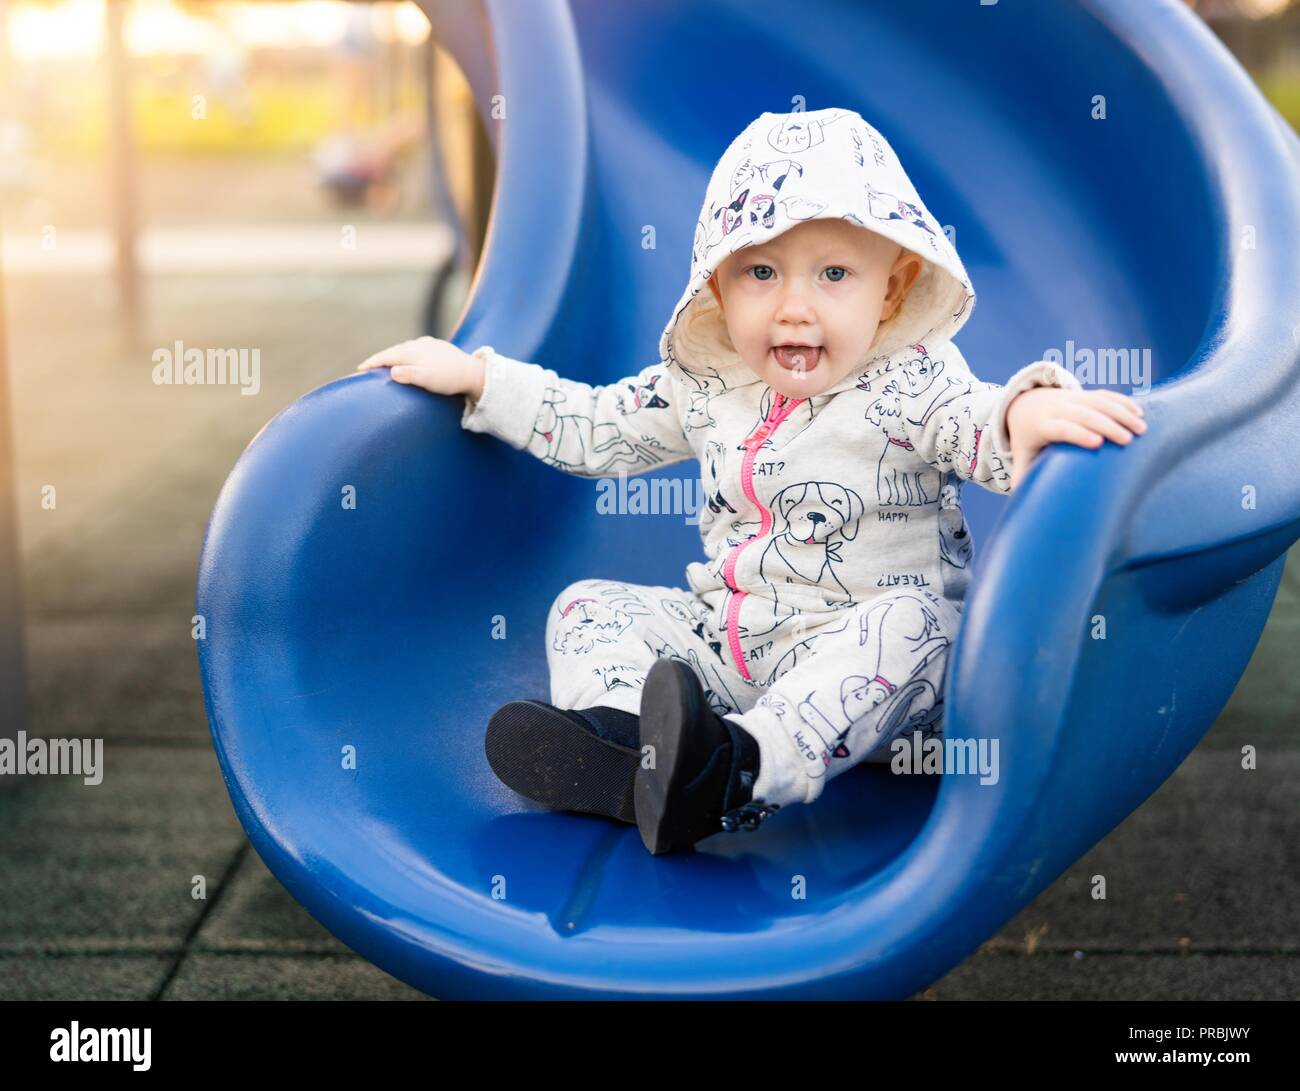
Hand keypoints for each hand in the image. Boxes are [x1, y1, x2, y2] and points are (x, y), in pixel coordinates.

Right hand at [355, 336, 484, 399]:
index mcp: (413, 352)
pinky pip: (414, 348)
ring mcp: (428, 344)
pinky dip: (405, 353)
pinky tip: (407, 358)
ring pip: (404, 348)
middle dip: (379, 358)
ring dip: (392, 355)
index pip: (386, 356)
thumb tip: (392, 371)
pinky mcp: (436, 346)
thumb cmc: (450, 379)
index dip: (371, 362)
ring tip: (383, 363)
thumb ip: (410, 375)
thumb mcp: (429, 380)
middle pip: (393, 351)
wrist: (473, 373)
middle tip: (366, 368)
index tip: (358, 369)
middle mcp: (418, 344)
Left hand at [1005, 386, 1146, 488]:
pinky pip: (1105, 395)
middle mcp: (1058, 408)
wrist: (1025, 404)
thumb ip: (1022, 474)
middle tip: (1128, 441)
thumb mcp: (1021, 454)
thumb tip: (1021, 500)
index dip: (1079, 434)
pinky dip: (1123, 402)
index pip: (1062, 427)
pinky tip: (1139, 413)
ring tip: (1141, 429)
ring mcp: (1073, 398)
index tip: (1098, 443)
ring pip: (1099, 402)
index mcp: (1043, 425)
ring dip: (1122, 413)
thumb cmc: (1027, 437)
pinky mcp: (1084, 394)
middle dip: (1108, 425)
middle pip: (1085, 414)